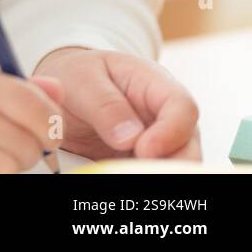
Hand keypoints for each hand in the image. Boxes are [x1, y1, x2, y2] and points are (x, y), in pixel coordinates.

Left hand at [33, 47, 200, 159]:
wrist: (63, 89)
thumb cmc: (77, 75)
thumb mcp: (82, 79)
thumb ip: (105, 104)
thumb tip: (131, 138)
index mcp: (154, 84)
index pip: (182, 107)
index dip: (171, 132)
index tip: (144, 150)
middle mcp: (164, 115)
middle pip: (188, 145)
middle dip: (170, 163)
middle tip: (136, 171)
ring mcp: (158, 140)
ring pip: (175, 165)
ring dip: (153, 173)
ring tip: (123, 172)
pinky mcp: (144, 161)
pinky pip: (151, 173)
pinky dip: (140, 177)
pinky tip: (119, 175)